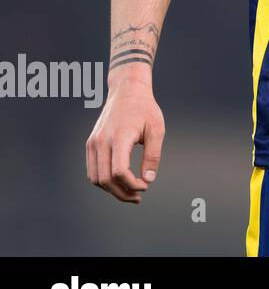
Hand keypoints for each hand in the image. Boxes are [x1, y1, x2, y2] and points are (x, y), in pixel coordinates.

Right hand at [85, 76, 164, 202]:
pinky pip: (93, 170)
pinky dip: (104, 181)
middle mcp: (101, 142)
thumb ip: (153, 155)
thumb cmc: (145, 109)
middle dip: (121, 193)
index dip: (131, 184)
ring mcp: (92, 143)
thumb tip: (148, 180)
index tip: (145, 186)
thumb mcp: (156, 129)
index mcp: (119, 137)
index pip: (119, 171)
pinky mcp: (90, 144)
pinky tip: (120, 183)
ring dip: (111, 190)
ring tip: (130, 193)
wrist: (127, 91)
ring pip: (95, 178)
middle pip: (105, 179)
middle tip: (138, 197)